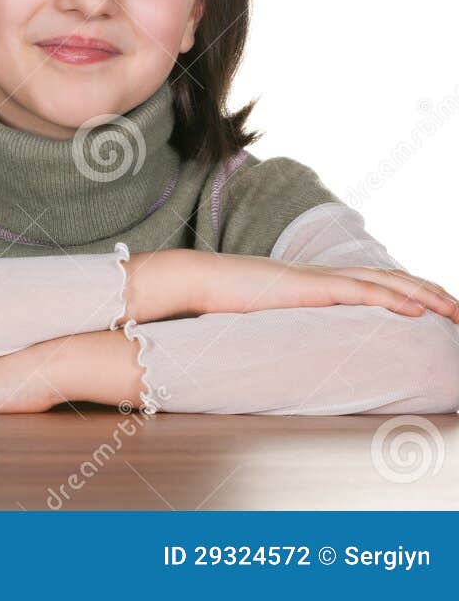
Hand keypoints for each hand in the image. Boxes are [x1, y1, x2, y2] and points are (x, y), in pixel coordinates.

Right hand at [189, 253, 458, 320]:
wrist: (196, 281)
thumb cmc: (223, 302)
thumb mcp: (266, 319)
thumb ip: (290, 327)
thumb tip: (299, 351)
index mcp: (319, 285)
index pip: (378, 285)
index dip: (412, 294)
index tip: (441, 311)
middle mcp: (325, 277)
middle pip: (393, 281)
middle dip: (433, 295)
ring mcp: (319, 280)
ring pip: (386, 283)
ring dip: (426, 296)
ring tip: (456, 311)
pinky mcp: (309, 288)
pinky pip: (360, 291)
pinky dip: (393, 298)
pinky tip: (418, 309)